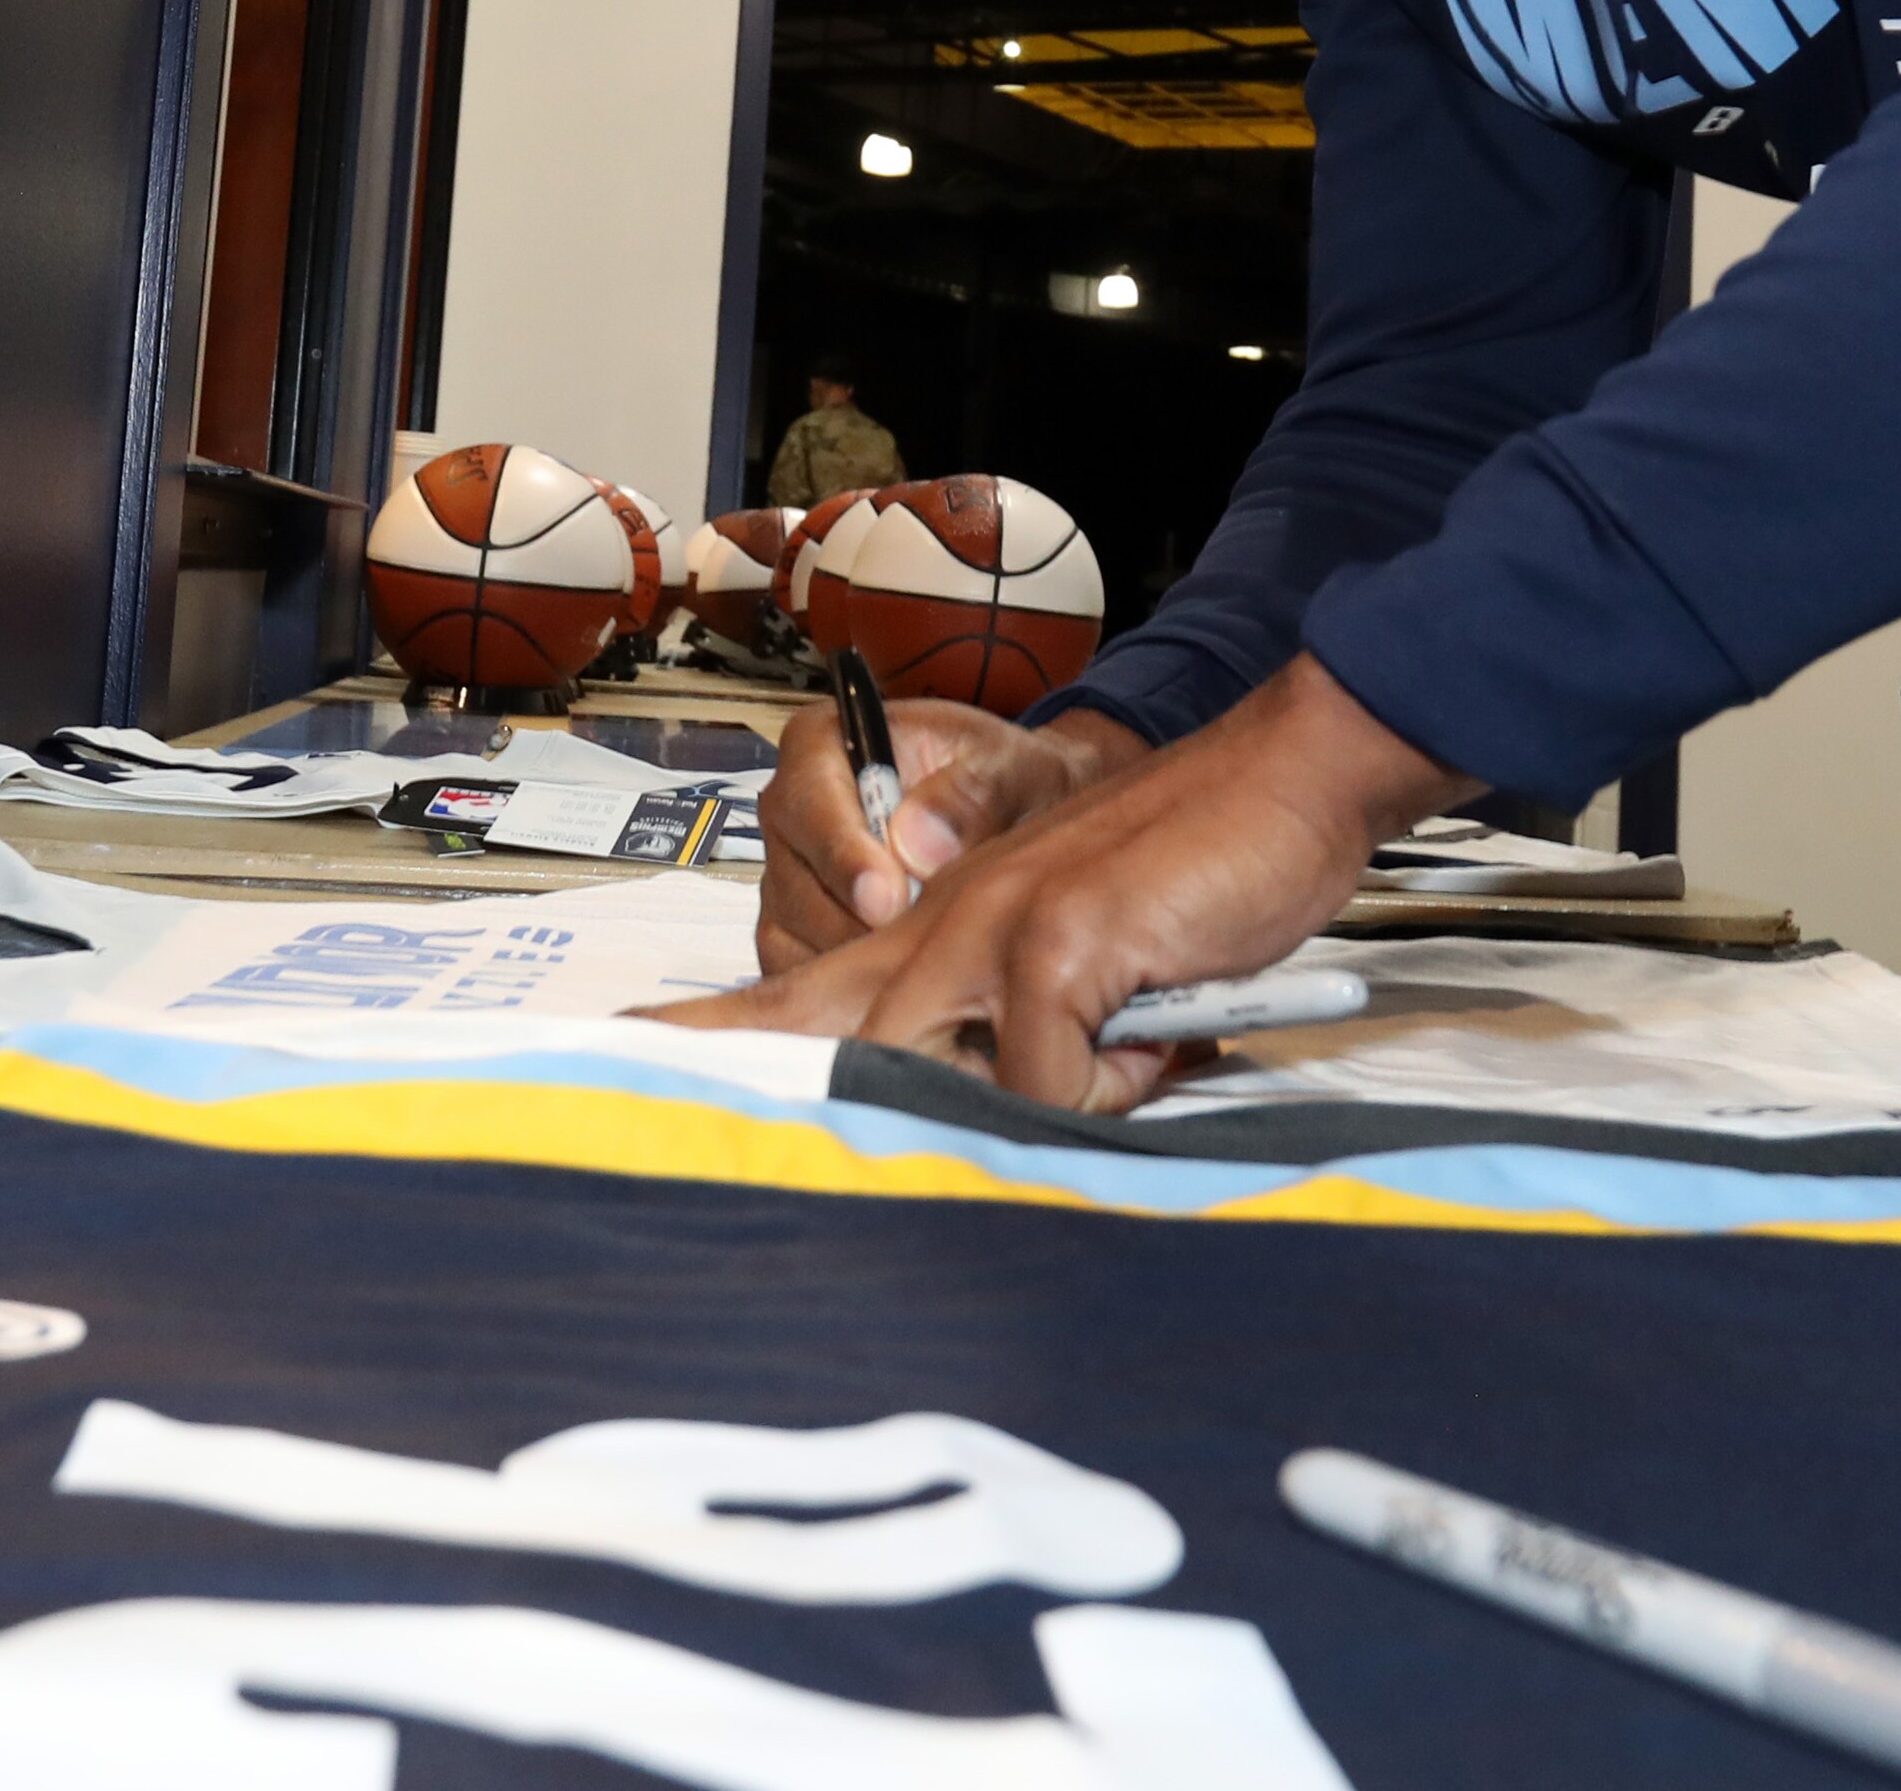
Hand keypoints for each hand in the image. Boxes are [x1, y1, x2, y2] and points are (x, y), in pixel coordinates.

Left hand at [664, 657, 1468, 1111]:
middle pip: (817, 1025)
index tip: (619, 1065)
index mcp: (940, 925)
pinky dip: (1108, 1088)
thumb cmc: (1192, 872)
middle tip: (654, 1093)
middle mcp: (943, 920)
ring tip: (1078, 1078)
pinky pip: (1046, 1075)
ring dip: (1004, 1108)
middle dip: (739, 1073)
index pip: (796, 987)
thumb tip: (1006, 1121)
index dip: (705, 1033)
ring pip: (925, 1065)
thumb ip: (1032, 1035)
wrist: (1281, 779)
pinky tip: (1158, 1038)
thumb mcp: (1092, 965)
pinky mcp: (1057, 939)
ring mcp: (993, 924)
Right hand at [747, 695, 1143, 973]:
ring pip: (796, 934)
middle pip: (795, 878)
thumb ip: (973, 793)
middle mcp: (790, 809)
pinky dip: (848, 985)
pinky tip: (906, 977)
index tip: (888, 898)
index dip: (844, 855)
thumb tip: (918, 842)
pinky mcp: (792, 930)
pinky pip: (799, 972)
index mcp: (822, 744)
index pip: (809, 802)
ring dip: (859, 957)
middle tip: (925, 940)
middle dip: (859, 919)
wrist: (1016, 819)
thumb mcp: (1010, 767)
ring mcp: (785, 874)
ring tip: (929, 955)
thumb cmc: (1004, 782)